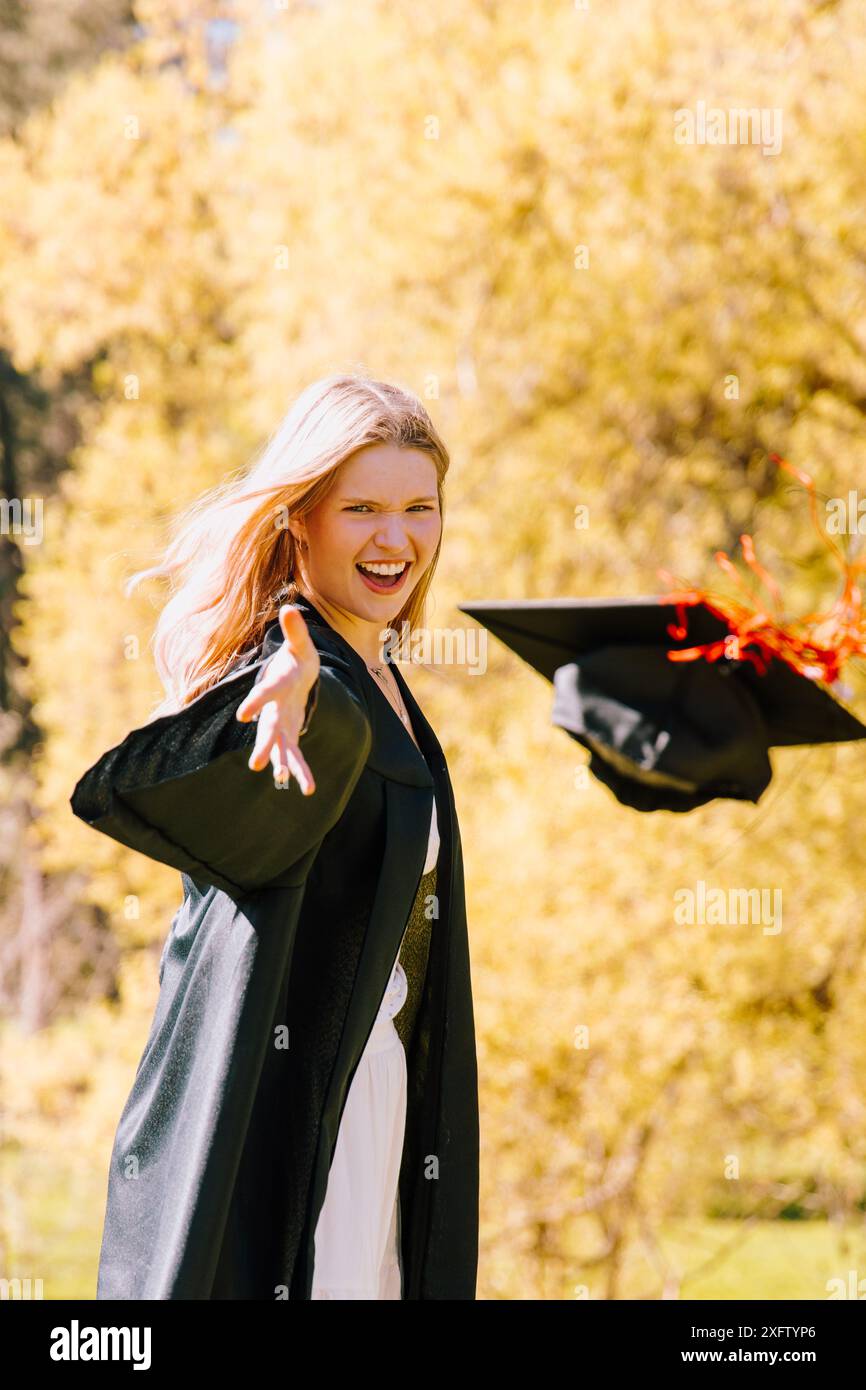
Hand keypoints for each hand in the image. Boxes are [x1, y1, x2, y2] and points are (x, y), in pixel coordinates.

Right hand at [235, 604, 320, 794]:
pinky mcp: (290, 734)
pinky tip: (308, 789)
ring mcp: (281, 724)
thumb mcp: (300, 645)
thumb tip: (289, 608)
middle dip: (265, 745)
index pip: (264, 694)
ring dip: (282, 765)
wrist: (292, 677)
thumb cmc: (296, 660)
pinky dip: (300, 771)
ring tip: (282, 782)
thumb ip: (295, 631)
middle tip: (257, 764)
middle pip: (268, 729)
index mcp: (276, 686)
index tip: (243, 715)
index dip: (255, 703)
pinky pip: (295, 755)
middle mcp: (274, 709)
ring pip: (281, 747)